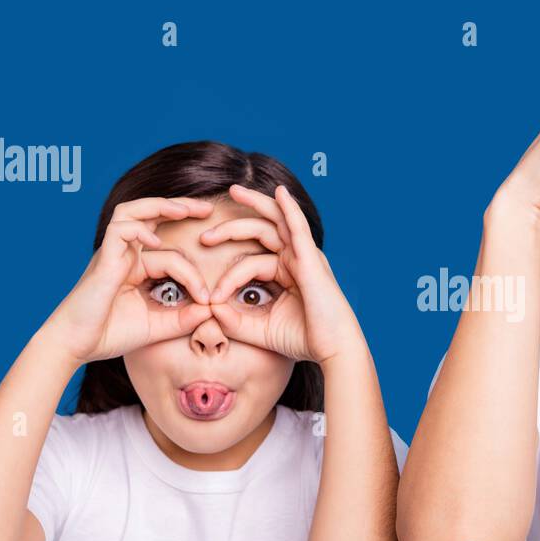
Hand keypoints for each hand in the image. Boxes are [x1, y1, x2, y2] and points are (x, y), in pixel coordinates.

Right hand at [42, 197, 216, 364]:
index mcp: (136, 268)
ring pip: (132, 211)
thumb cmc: (110, 335)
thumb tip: (212, 308)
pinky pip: (119, 230)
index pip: (171, 253)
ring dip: (160, 206)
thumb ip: (183, 318)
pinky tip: (156, 242)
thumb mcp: (156, 327)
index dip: (194, 274)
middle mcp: (125, 255)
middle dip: (180, 207)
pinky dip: (139, 230)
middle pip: (150, 215)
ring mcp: (113, 254)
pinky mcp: (103, 259)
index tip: (207, 300)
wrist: (75, 346)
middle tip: (207, 209)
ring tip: (184, 210)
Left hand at [205, 184, 362, 364]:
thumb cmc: (303, 340)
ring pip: (276, 221)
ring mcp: (305, 256)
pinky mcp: (311, 259)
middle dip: (232, 226)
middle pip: (260, 230)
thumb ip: (234, 320)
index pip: (249, 261)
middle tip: (206, 234)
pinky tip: (279, 192)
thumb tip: (209, 307)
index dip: (226, 277)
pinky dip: (289, 208)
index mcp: (286, 272)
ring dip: (255, 203)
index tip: (210, 300)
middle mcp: (296, 259)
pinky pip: (299, 227)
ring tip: (233, 190)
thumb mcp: (260, 329)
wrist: (333, 349)